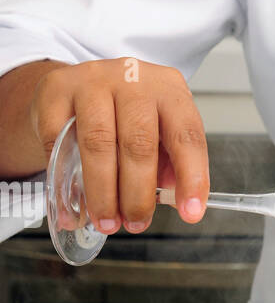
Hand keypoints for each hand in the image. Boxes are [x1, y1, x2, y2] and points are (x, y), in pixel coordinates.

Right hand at [31, 58, 207, 233]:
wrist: (77, 85)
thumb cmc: (125, 115)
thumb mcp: (158, 131)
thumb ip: (170, 163)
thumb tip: (175, 199)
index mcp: (168, 90)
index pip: (187, 136)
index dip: (191, 177)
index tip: (191, 213)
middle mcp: (133, 79)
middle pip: (139, 142)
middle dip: (138, 194)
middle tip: (135, 224)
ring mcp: (92, 80)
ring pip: (99, 143)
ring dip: (103, 192)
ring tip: (107, 221)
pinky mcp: (56, 89)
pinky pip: (59, 140)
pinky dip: (65, 179)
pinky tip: (73, 204)